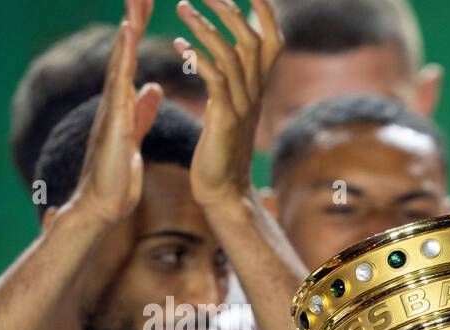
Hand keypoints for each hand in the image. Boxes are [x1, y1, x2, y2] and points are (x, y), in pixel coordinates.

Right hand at [66, 0, 163, 226]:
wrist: (104, 204)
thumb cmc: (118, 173)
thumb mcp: (135, 134)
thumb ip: (142, 110)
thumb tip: (153, 89)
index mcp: (123, 101)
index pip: (131, 59)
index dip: (139, 31)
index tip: (148, 3)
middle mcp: (114, 99)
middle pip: (124, 51)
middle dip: (132, 20)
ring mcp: (112, 109)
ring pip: (120, 63)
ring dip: (127, 34)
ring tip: (135, 5)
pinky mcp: (115, 123)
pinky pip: (120, 85)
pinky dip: (125, 61)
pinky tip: (129, 41)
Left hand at [174, 0, 282, 210]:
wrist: (223, 191)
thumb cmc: (219, 151)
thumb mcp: (229, 109)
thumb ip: (230, 80)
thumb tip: (222, 54)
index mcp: (257, 88)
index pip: (271, 41)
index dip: (263, 12)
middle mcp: (255, 94)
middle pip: (253, 41)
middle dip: (229, 10)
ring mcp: (243, 107)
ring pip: (232, 56)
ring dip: (205, 28)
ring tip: (181, 8)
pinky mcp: (225, 120)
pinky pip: (216, 80)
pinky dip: (198, 58)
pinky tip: (178, 45)